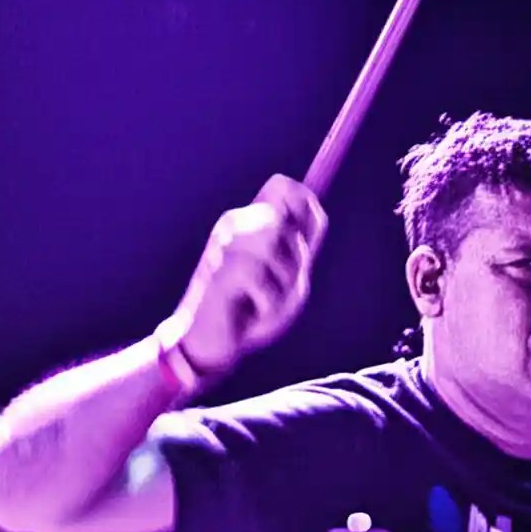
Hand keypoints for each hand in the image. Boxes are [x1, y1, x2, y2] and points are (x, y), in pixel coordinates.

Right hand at [164, 174, 326, 372]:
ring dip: (282, 285)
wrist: (211, 343)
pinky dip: (267, 304)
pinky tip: (250, 312)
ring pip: (275, 246)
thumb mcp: (289, 279)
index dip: (306, 208)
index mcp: (251, 222)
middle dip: (295, 260)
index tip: (307, 243)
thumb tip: (319, 211)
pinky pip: (262, 280)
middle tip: (280, 286)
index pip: (283, 188)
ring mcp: (224, 245)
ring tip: (264, 302)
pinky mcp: (218, 269)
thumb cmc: (253, 312)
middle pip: (282, 220)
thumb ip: (302, 247)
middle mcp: (235, 225)